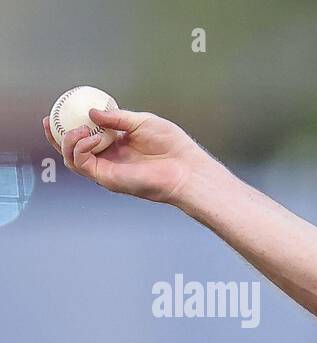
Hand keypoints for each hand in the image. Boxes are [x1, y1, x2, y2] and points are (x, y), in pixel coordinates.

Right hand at [43, 107, 212, 204]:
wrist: (186, 168)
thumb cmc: (173, 147)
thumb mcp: (142, 122)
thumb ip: (117, 118)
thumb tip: (92, 112)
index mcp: (117, 145)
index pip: (86, 136)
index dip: (69, 125)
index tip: (59, 109)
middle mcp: (109, 159)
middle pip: (72, 150)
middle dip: (56, 136)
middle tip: (50, 120)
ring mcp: (108, 170)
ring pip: (72, 159)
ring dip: (69, 141)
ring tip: (80, 129)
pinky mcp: (109, 179)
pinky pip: (83, 164)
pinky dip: (81, 149)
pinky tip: (92, 137)